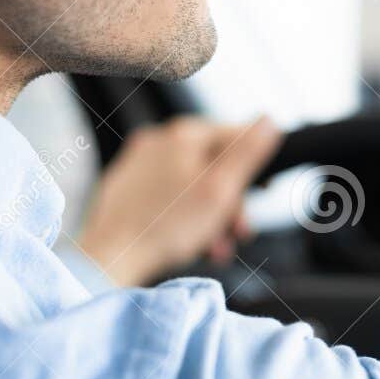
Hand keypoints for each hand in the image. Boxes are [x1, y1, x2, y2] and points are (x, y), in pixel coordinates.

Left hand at [75, 115, 281, 286]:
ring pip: (190, 184)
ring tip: (213, 245)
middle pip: (212, 165)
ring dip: (209, 215)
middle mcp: (157, 141)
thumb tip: (268, 121)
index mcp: (182, 134)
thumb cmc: (164, 227)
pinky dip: (182, 217)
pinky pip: (166, 197)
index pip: (234, 135)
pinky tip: (188, 241)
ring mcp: (137, 165)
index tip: (262, 190)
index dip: (254, 166)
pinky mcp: (124, 189)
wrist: (111, 257)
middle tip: (236, 231)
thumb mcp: (221, 190)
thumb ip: (248, 153)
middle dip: (229, 202)